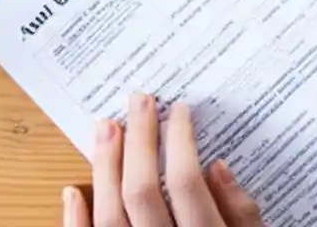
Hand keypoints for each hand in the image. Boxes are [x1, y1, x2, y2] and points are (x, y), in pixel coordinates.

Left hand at [61, 93, 265, 226]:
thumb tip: (217, 167)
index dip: (179, 141)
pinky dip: (73, 220)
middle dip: (139, 140)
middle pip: (141, 192)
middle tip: (139, 101)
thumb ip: (243, 216)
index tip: (179, 111)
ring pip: (108, 216)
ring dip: (103, 168)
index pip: (185, 183)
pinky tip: (72, 189)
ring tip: (105, 128)